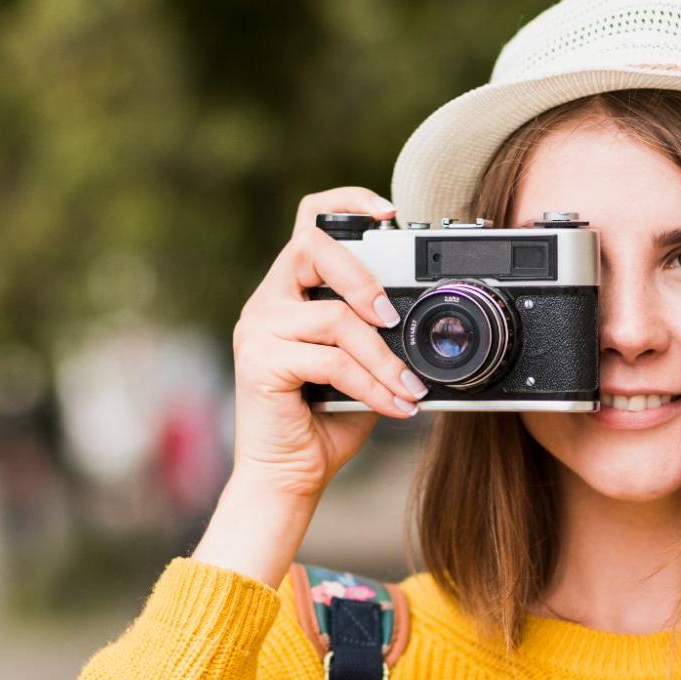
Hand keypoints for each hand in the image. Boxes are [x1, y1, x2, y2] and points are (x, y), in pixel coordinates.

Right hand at [227, 186, 426, 500]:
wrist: (288, 475)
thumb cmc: (322, 422)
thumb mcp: (361, 368)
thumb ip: (379, 337)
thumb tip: (423, 323)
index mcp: (290, 293)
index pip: (309, 224)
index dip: (347, 204)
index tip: (390, 212)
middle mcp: (267, 302)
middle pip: (311, 248)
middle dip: (362, 276)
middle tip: (392, 317)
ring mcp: (257, 329)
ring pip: (334, 319)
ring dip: (383, 357)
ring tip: (410, 387)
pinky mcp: (259, 362)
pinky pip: (331, 362)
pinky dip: (373, 385)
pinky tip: (397, 405)